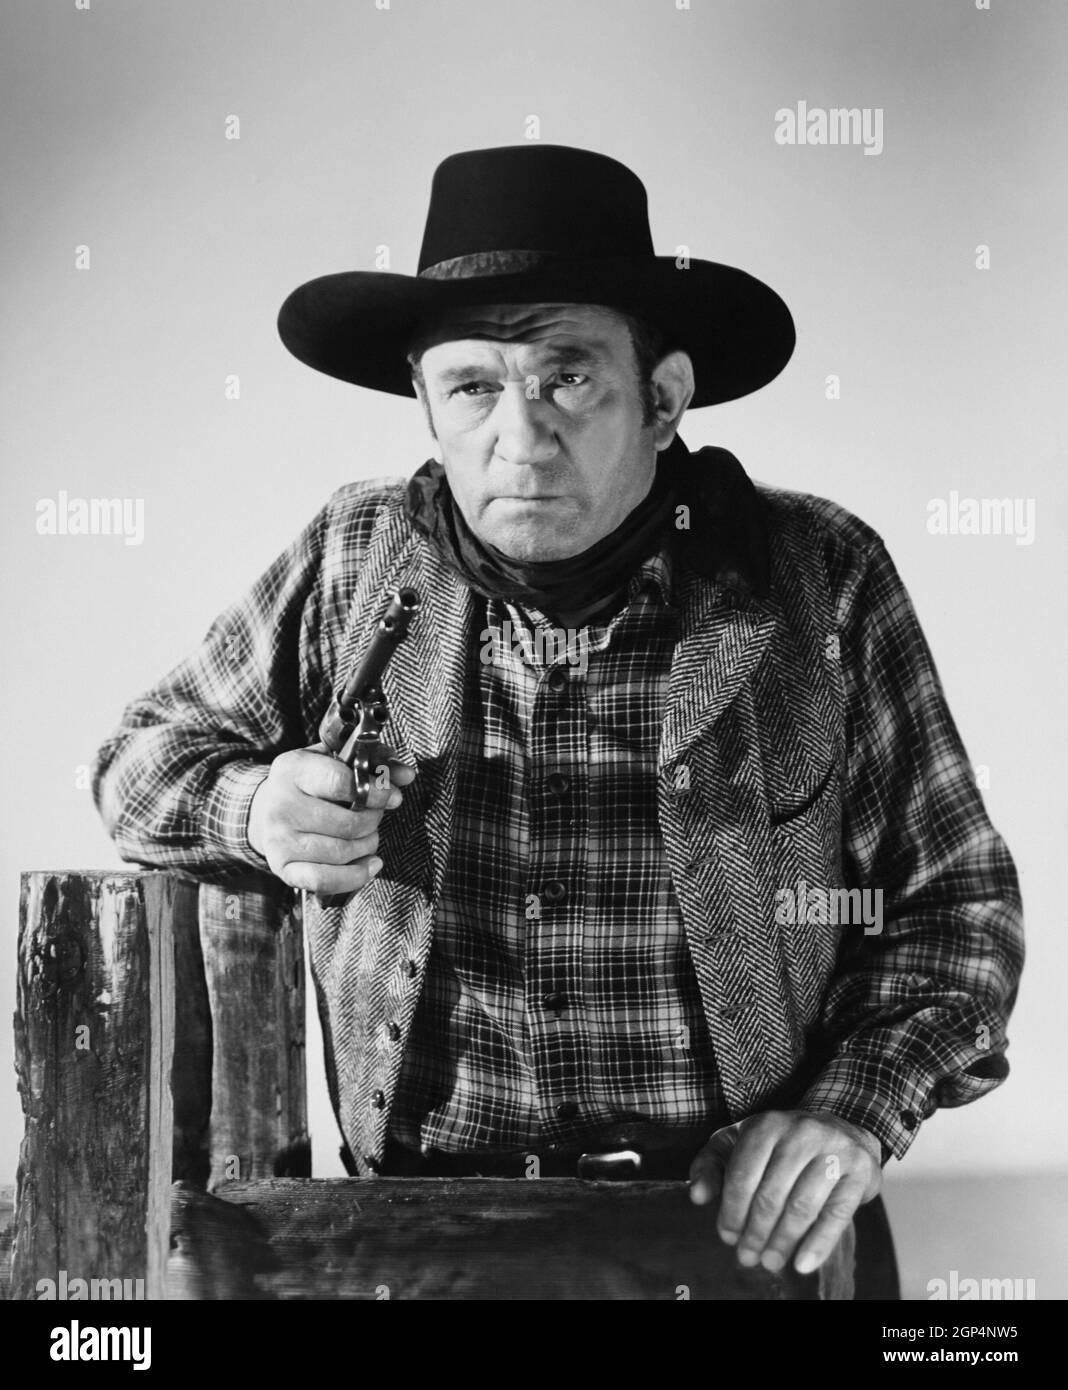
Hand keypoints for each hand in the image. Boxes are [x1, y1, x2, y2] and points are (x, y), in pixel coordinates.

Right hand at [247, 741, 416, 895]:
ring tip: (370, 836)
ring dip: (368, 845)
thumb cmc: (311, 781)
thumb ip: (374, 761)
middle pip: (346, 823)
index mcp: (294, 769)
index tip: (392, 797)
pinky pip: (325, 880)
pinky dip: (355, 876)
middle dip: (374, 821)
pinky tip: (371, 864)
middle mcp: (281, 805)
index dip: (375, 792)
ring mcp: (279, 839)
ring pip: (341, 852)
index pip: (340, 783)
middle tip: (377, 815)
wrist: (266, 809)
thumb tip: (407, 775)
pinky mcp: (283, 867)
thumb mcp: (336, 759)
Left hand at [689, 1109, 881, 1274]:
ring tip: (770, 1262)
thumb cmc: (781, 1143)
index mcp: (766, 1125)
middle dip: (756, 1232)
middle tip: (747, 1257)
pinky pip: (837, 1215)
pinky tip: (802, 1264)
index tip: (727, 1237)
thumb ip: (711, 1165)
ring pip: (802, 1206)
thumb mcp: (739, 1143)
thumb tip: (697, 1196)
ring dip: (783, 1241)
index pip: (743, 1174)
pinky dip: (818, 1243)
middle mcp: (801, 1132)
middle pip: (772, 1194)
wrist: (840, 1130)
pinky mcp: (858, 1171)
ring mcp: (833, 1150)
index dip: (732, 1211)